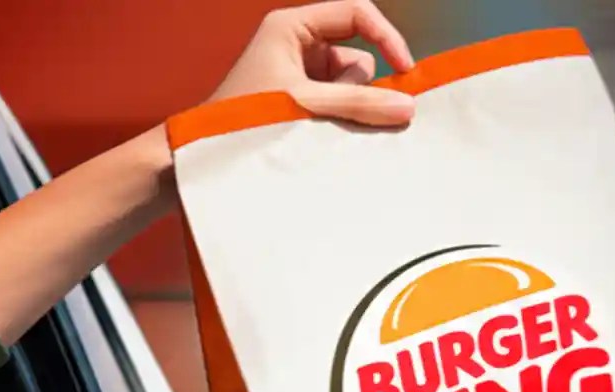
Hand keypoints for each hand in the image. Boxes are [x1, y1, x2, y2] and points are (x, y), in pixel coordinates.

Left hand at [209, 0, 416, 125]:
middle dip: (365, 86)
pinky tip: (327, 137)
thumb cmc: (244, 118)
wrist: (206, 155)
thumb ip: (357, 103)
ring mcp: (301, 74)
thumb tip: (408, 106)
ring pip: (351, 83)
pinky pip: (340, 103)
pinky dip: (343, 119)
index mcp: (292, 26)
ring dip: (352, 107)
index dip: (386, 36)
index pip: (356, 13)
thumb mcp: (306, 104)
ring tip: (329, 130)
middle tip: (375, 113)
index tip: (405, 71)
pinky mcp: (302, 101)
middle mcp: (298, 45)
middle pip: (357, 53)